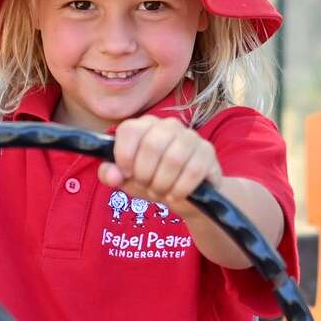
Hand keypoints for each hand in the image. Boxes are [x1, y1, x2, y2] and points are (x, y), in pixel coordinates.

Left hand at [98, 116, 222, 214]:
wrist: (186, 196)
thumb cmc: (153, 181)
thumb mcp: (127, 180)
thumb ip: (111, 175)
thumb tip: (112, 174)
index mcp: (145, 126)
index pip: (130, 130)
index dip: (124, 156)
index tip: (127, 174)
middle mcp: (168, 125)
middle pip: (152, 145)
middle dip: (145, 174)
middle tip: (147, 186)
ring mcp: (191, 137)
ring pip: (174, 159)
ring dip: (163, 184)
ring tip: (161, 191)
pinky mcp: (208, 152)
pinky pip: (194, 171)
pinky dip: (180, 189)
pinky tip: (176, 194)